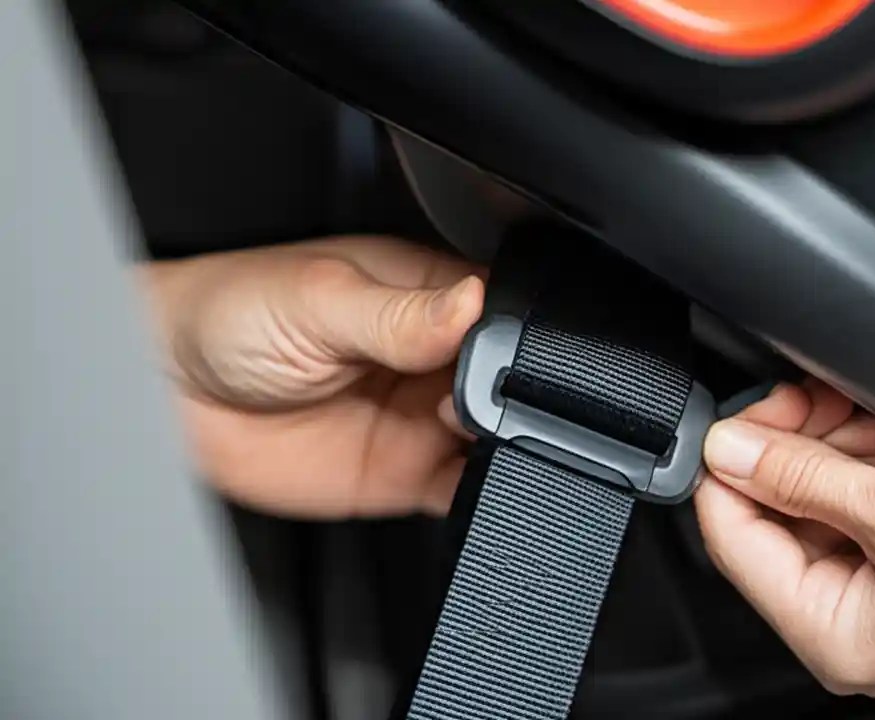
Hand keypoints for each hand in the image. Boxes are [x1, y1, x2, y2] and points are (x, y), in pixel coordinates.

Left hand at [145, 236, 483, 517]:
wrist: (162, 395)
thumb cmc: (226, 316)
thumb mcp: (317, 301)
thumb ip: (400, 313)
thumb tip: (473, 302)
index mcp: (423, 293)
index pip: (499, 311)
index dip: (512, 337)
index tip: (495, 355)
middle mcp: (432, 356)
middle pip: (508, 379)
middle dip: (507, 395)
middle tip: (459, 402)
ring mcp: (421, 416)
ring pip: (494, 437)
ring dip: (498, 446)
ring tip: (452, 437)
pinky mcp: (404, 473)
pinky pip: (461, 490)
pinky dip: (477, 494)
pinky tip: (460, 481)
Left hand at [695, 381, 874, 698]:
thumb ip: (805, 476)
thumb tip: (733, 447)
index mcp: (827, 632)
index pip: (731, 537)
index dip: (731, 465)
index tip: (748, 412)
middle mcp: (847, 625)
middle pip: (778, 516)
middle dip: (798, 449)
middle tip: (820, 400)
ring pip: (825, 506)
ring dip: (844, 453)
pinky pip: (872, 513)